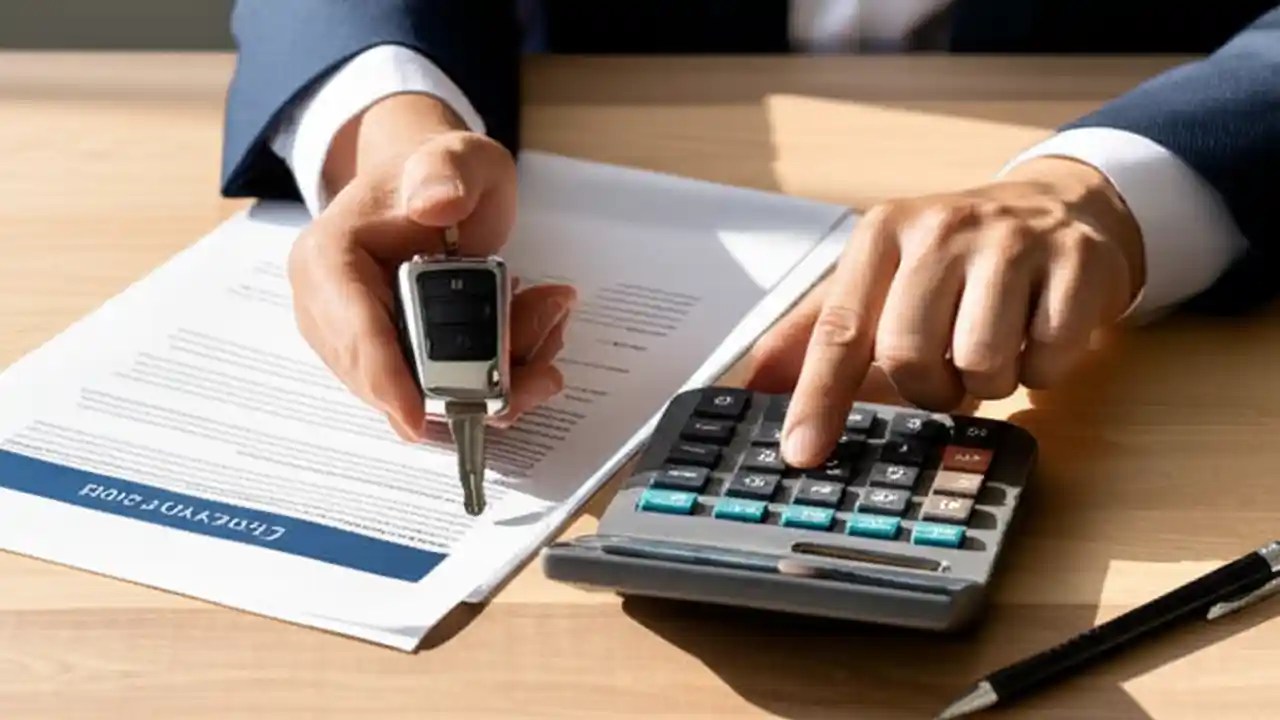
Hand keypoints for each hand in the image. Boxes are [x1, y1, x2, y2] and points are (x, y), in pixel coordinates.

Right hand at [287, 96, 574, 441]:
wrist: (434, 190)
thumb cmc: (441, 174)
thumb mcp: (459, 155)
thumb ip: (450, 170)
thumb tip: (437, 202)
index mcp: (330, 258)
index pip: (352, 329)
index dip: (384, 377)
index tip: (417, 417)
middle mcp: (331, 310)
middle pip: (390, 379)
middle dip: (469, 385)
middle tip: (543, 363)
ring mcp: (358, 343)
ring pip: (423, 395)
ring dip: (494, 382)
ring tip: (546, 330)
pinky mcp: (391, 362)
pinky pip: (440, 392)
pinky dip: (493, 378)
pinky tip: (532, 344)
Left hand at [747, 157, 1144, 466]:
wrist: (1059, 206)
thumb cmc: (957, 256)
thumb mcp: (881, 275)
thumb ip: (818, 328)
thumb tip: (755, 384)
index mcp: (884, 233)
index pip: (840, 330)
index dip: (819, 397)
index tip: (802, 450)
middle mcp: (943, 229)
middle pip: (908, 355)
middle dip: (927, 387)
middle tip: (944, 372)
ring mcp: (1014, 242)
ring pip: (980, 364)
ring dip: (986, 382)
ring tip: (992, 346)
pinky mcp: (1076, 264)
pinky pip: (1045, 360)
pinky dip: (1039, 371)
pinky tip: (1035, 334)